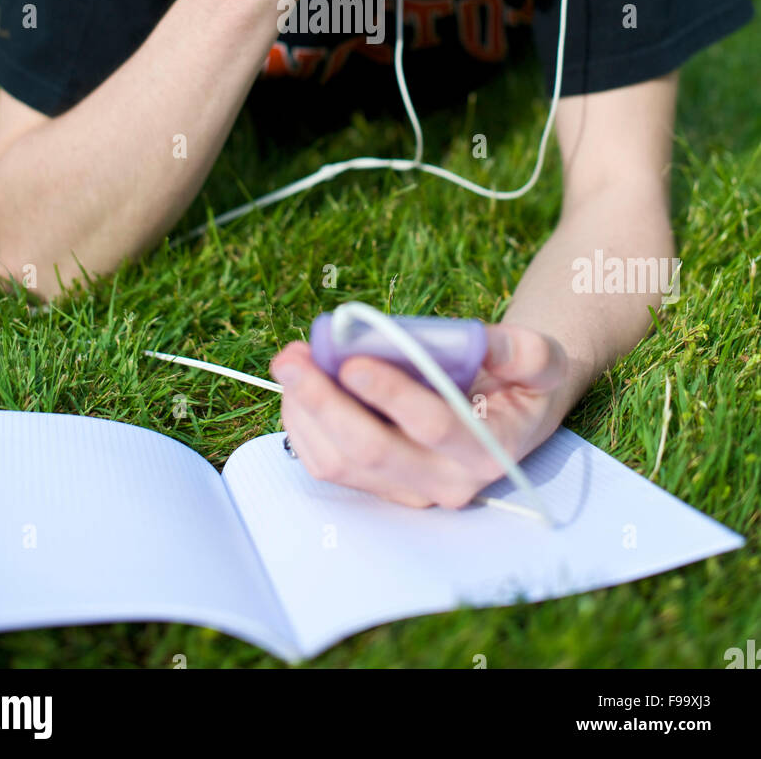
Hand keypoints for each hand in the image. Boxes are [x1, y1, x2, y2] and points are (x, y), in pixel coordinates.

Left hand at [270, 324, 569, 508]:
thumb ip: (519, 350)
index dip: (390, 393)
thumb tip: (480, 339)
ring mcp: (409, 488)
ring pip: (340, 462)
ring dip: (304, 412)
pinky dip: (304, 425)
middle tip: (293, 359)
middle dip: (325, 403)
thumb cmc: (521, 380)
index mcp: (488, 448)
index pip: (432, 425)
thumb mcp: (540, 359)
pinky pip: (329, 464)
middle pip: (372, 451)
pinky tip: (297, 387)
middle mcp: (446, 481)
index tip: (353, 361)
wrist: (512, 411)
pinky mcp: (380, 485)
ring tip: (289, 362)